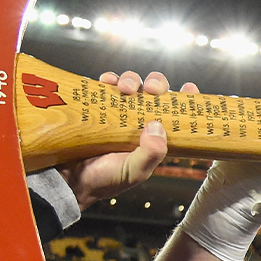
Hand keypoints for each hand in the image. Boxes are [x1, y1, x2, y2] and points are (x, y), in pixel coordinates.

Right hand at [57, 70, 190, 208]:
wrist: (70, 181)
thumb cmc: (106, 180)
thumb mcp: (135, 171)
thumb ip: (151, 153)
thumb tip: (157, 126)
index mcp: (154, 137)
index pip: (175, 113)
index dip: (184, 98)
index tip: (190, 88)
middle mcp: (138, 121)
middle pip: (154, 92)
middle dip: (156, 84)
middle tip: (152, 89)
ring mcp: (118, 112)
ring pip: (131, 84)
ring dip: (131, 80)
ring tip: (126, 88)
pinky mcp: (96, 106)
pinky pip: (105, 86)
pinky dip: (108, 79)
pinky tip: (107, 82)